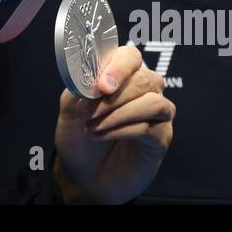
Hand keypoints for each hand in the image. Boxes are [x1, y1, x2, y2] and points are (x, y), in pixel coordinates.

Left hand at [53, 44, 174, 203]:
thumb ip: (79, 86)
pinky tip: (101, 136)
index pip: (130, 57)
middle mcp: (144, 89)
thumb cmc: (78, 136)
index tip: (101, 86)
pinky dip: (123, 131)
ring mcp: (156, 113)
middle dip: (112, 98)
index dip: (118, 67)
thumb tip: (92, 79)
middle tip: (86, 113)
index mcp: (121, 74)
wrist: (81, 174)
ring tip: (92, 127)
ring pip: (152, 102)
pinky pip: (150, 127)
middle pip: (143, 79)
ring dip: (118, 114)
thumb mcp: (69, 107)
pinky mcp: (161, 137)